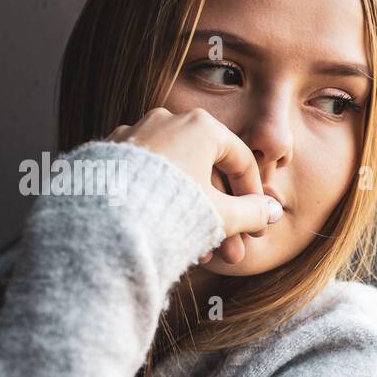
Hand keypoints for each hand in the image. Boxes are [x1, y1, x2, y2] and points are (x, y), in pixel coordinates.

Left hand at [107, 108, 281, 265]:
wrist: (104, 222)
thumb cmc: (171, 211)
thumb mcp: (223, 215)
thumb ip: (253, 212)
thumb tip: (272, 212)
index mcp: (199, 125)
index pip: (241, 160)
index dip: (255, 196)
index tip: (257, 224)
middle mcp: (166, 121)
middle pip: (206, 173)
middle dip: (222, 216)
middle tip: (232, 251)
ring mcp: (133, 136)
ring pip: (176, 180)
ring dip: (194, 216)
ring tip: (201, 255)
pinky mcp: (108, 157)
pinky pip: (147, 181)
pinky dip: (163, 206)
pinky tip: (169, 238)